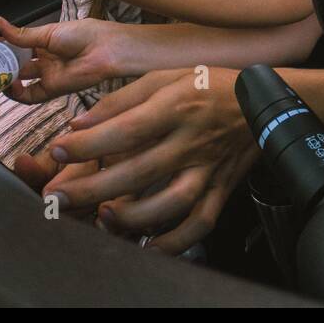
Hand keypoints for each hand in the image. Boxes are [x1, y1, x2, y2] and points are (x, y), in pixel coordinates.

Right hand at [1, 16, 132, 102]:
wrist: (104, 49)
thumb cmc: (84, 35)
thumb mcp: (48, 32)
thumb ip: (22, 35)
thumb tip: (0, 23)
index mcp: (45, 42)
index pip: (18, 47)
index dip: (3, 48)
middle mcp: (45, 60)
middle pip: (17, 66)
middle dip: (1, 65)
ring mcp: (48, 75)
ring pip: (20, 82)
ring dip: (6, 80)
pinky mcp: (52, 89)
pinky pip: (31, 96)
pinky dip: (17, 94)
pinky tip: (9, 86)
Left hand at [43, 68, 254, 253]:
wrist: (266, 102)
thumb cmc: (213, 86)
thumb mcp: (167, 76)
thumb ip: (123, 99)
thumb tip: (82, 123)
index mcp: (178, 106)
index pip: (128, 129)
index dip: (89, 143)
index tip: (59, 150)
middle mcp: (192, 140)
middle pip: (140, 170)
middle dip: (92, 187)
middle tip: (57, 198)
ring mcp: (208, 168)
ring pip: (172, 202)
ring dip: (133, 215)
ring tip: (103, 216)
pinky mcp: (220, 188)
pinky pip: (200, 221)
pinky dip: (175, 241)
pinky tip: (149, 246)